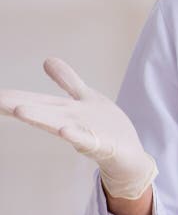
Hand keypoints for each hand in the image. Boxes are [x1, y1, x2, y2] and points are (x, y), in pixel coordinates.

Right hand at [0, 57, 156, 198]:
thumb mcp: (85, 96)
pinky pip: (86, 139)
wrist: (127, 154)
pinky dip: (75, 135)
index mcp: (64, 108)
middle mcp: (68, 119)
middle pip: (40, 109)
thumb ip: (67, 80)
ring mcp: (83, 131)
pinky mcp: (100, 143)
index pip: (34, 99)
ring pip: (58, 123)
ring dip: (39, 118)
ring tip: (19, 110)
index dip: (12, 95)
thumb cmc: (104, 126)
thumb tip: (47, 60)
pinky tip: (65, 130)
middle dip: (16, 104)